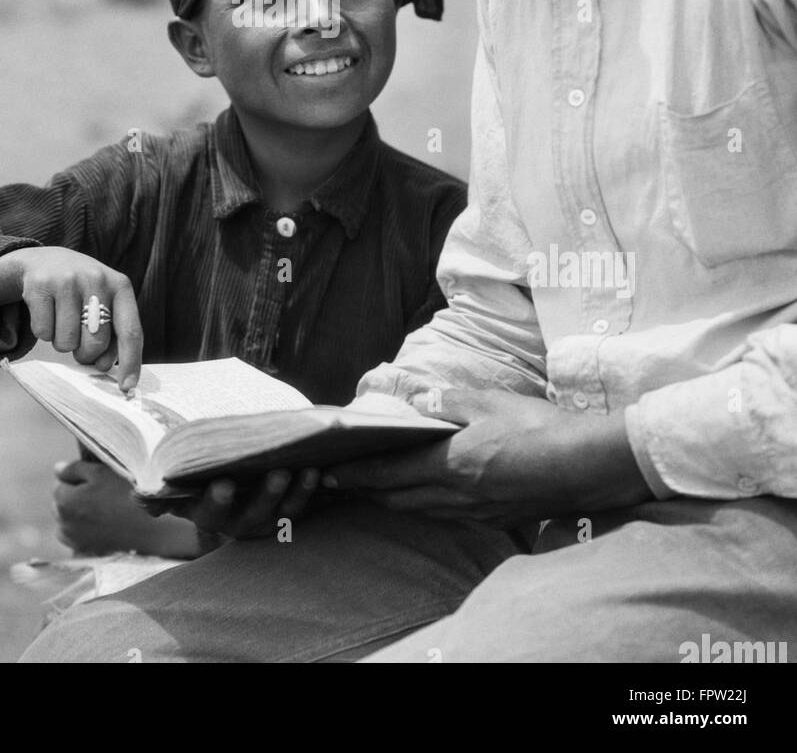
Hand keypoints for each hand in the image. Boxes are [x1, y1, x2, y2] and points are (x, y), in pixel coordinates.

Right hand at [0, 247, 141, 384]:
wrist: (48, 262)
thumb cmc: (84, 293)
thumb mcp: (105, 304)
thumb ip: (113, 335)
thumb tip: (107, 367)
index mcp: (120, 286)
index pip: (130, 331)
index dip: (130, 362)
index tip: (127, 387)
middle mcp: (96, 279)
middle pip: (95, 343)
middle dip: (86, 355)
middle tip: (80, 346)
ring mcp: (67, 280)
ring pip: (66, 342)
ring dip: (63, 343)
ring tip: (63, 322)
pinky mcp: (40, 286)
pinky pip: (43, 333)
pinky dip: (44, 333)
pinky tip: (48, 313)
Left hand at [53, 459, 201, 558]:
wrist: (151, 527)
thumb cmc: (127, 492)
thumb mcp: (102, 471)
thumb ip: (75, 469)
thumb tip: (57, 469)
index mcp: (65, 501)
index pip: (60, 484)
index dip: (78, 478)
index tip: (97, 479)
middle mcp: (64, 524)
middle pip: (61, 505)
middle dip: (74, 497)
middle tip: (102, 493)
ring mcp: (75, 542)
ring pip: (67, 524)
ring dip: (77, 516)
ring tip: (103, 510)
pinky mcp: (87, 554)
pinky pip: (76, 539)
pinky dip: (84, 532)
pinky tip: (103, 526)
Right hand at [142, 468, 320, 540]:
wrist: (231, 463)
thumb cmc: (199, 461)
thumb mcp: (179, 469)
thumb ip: (161, 481)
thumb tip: (140, 497)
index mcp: (199, 509)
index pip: (204, 511)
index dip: (215, 500)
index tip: (225, 483)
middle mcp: (230, 522)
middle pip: (244, 518)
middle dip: (260, 498)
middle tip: (276, 474)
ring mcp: (257, 521)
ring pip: (275, 515)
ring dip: (289, 495)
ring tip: (299, 470)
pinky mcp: (281, 516)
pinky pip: (296, 510)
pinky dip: (306, 492)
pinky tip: (315, 472)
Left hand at [323, 388, 652, 522]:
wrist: (586, 468)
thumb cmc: (539, 429)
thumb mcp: (491, 402)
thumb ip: (449, 400)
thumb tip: (417, 396)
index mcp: (450, 465)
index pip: (388, 473)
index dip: (356, 474)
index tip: (329, 472)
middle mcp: (456, 496)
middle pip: (397, 499)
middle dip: (367, 491)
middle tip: (342, 481)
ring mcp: (475, 512)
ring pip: (420, 511)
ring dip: (394, 501)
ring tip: (376, 488)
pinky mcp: (494, 520)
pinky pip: (446, 516)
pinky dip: (425, 506)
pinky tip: (427, 496)